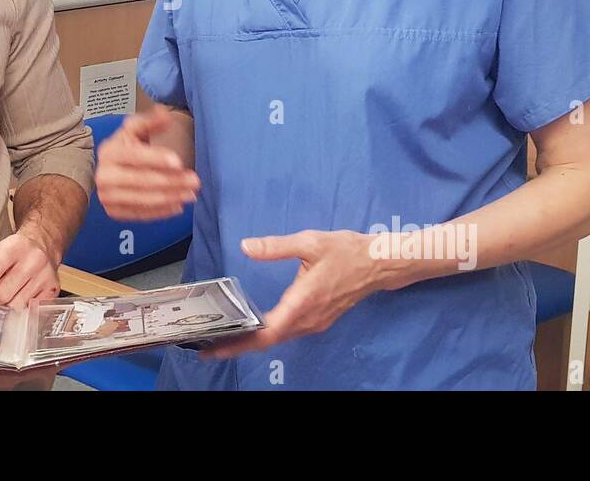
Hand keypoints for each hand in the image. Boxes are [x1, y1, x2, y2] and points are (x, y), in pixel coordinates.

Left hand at [0, 231, 59, 311]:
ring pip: (15, 305)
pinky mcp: (53, 289)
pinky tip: (17, 300)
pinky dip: (18, 311)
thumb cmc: (13, 253)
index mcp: (14, 246)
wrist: (42, 244)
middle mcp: (33, 260)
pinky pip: (29, 310)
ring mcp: (45, 275)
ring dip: (3, 308)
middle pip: (2, 293)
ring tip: (2, 300)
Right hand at [95, 105, 198, 220]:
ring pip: (143, 199)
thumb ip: (151, 121)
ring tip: (190, 194)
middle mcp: (104, 176)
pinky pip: (140, 214)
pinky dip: (161, 212)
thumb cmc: (126, 147)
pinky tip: (177, 206)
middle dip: (171, 181)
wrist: (110, 168)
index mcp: (109, 152)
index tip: (178, 161)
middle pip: (141, 180)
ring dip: (170, 198)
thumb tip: (164, 113)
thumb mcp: (135, 129)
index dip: (156, 158)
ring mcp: (107, 196)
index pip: (134, 156)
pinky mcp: (114, 212)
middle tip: (194, 180)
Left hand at [203, 230, 382, 358]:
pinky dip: (268, 334)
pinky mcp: (319, 320)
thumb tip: (246, 247)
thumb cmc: (346, 251)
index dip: (240, 343)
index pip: (268, 332)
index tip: (217, 348)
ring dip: (253, 341)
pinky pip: (289, 333)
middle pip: (269, 340)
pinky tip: (254, 328)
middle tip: (209, 347)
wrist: (380, 264)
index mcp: (303, 301)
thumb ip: (277, 247)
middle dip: (239, 346)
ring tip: (226, 339)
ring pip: (279, 338)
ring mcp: (315, 322)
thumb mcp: (311, 242)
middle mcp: (308, 319)